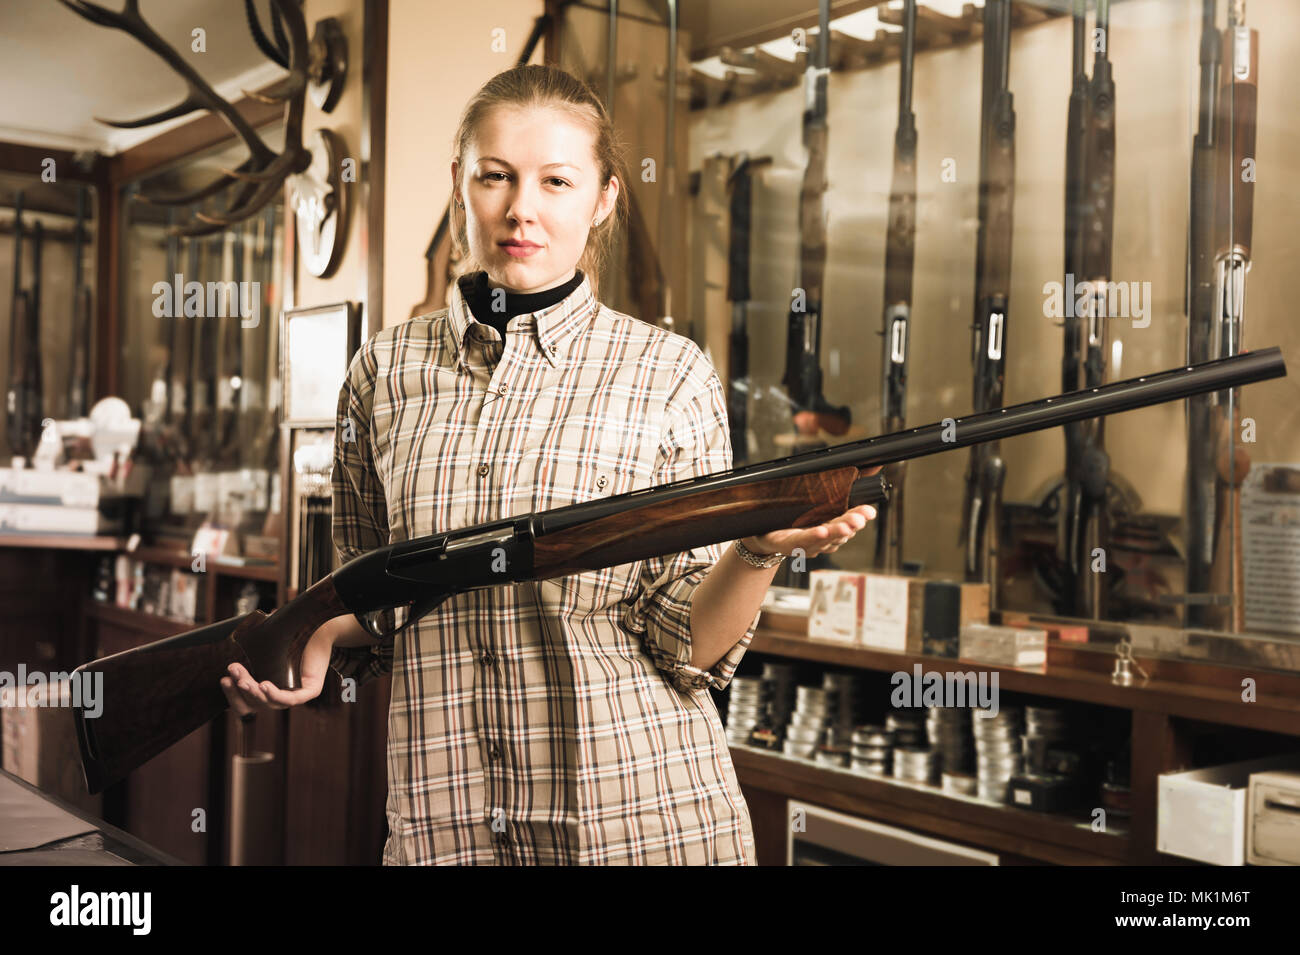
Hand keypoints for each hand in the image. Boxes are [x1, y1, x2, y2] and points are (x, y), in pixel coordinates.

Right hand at [219, 624, 334, 714]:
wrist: (318, 628)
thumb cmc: (289, 637)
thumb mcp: (264, 645)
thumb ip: (247, 645)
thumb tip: (231, 635)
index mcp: (266, 689)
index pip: (245, 703)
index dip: (232, 695)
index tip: (223, 679)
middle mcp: (279, 695)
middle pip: (254, 703)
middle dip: (240, 689)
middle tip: (233, 671)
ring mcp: (295, 695)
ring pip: (269, 703)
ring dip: (253, 692)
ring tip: (244, 680)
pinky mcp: (310, 691)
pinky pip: (290, 699)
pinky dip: (274, 694)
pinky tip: (264, 685)